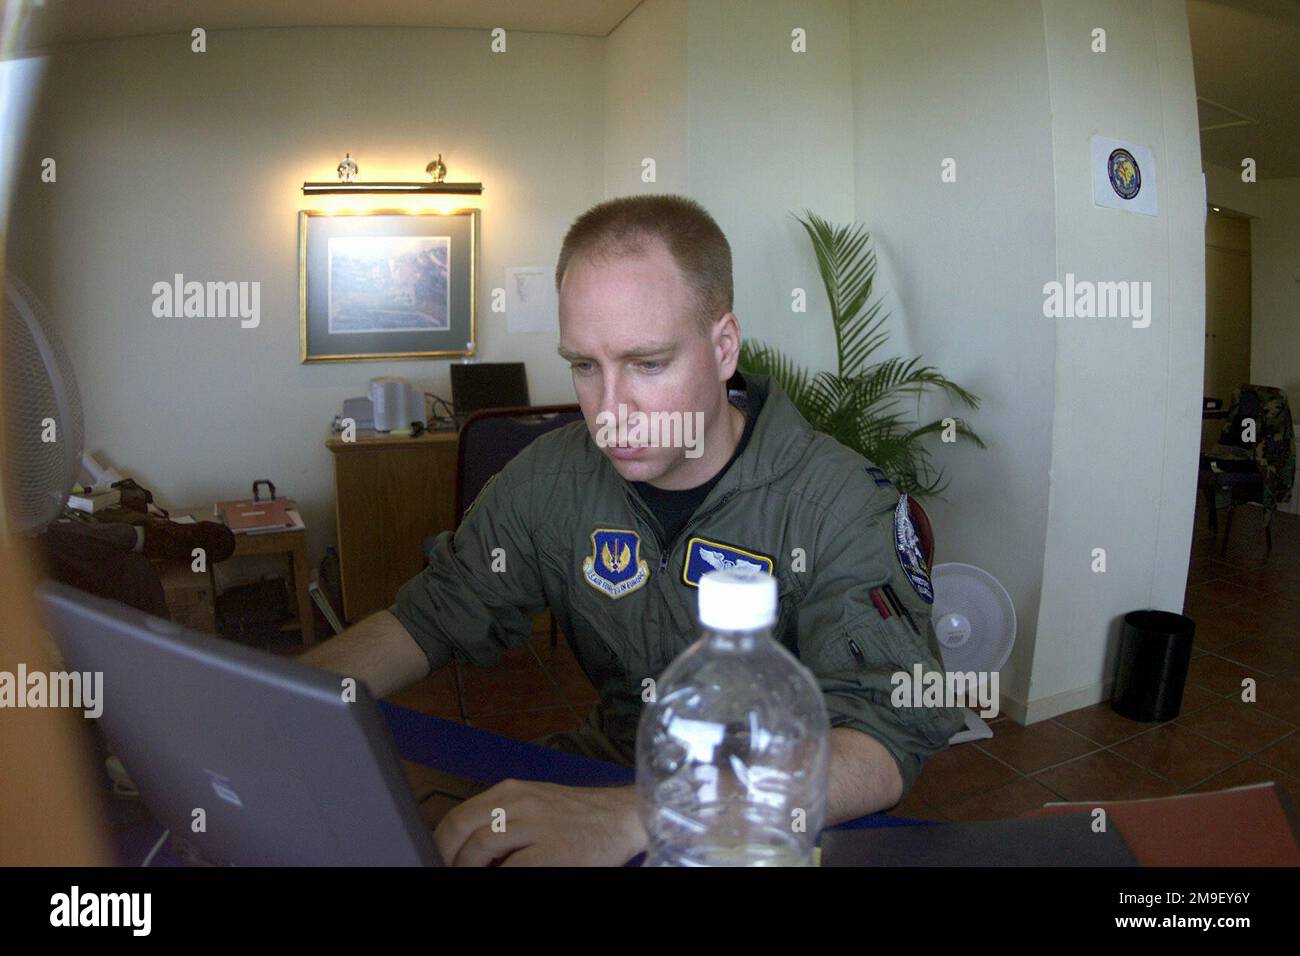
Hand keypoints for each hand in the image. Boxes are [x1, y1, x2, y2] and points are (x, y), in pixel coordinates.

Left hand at [433, 780, 645, 865]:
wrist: (623, 816)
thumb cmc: (578, 816)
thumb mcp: (534, 805)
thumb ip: (500, 818)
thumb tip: (466, 847)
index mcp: (510, 791)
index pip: (458, 816)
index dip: (442, 843)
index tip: (441, 859)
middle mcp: (517, 802)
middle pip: (459, 828)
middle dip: (447, 856)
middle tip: (450, 870)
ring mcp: (534, 825)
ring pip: (479, 848)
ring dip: (469, 868)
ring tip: (476, 876)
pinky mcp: (551, 850)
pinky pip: (510, 868)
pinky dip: (499, 875)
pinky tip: (505, 876)